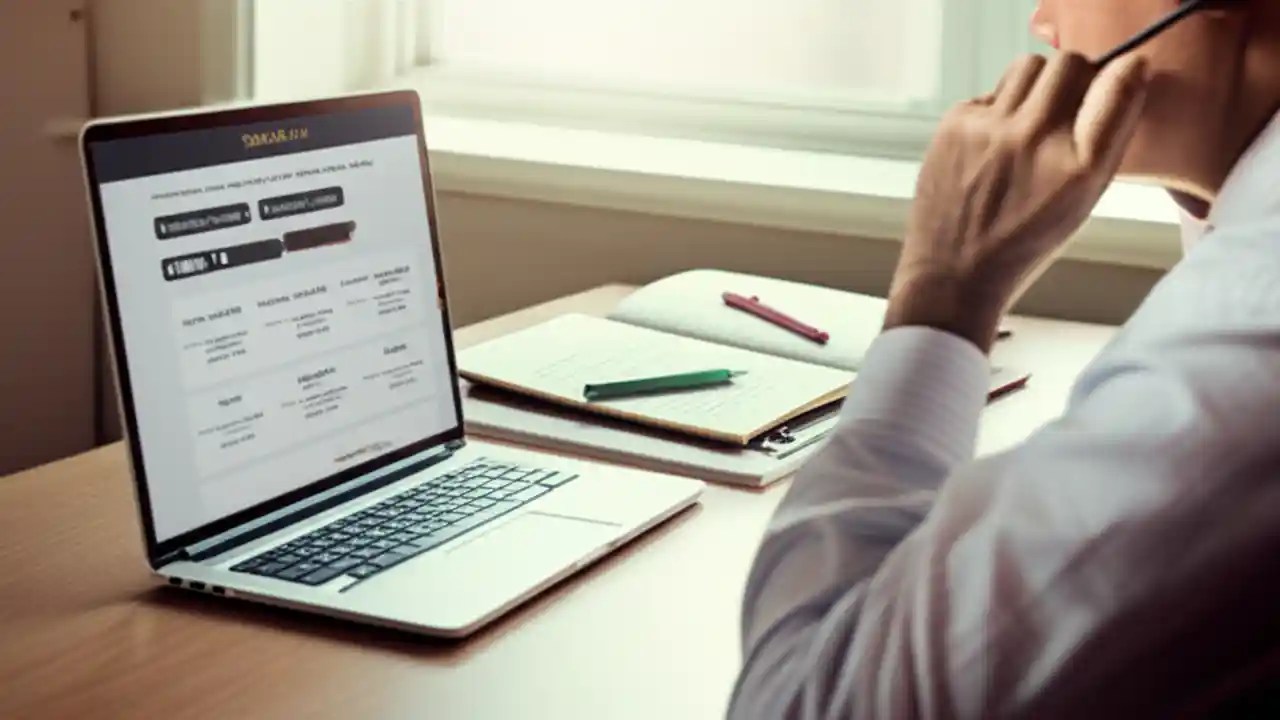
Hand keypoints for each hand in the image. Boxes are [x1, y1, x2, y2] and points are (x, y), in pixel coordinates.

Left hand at [885, 53, 1150, 352]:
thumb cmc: (1022, 245)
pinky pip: (990, 93)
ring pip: (1028, 67)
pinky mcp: (956, 125)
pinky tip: (994, 144)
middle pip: (1069, 63)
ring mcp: (992, 130)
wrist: (953, 275)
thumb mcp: (1083, 204)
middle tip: (1068, 102)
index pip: (1119, 86)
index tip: (1125, 72)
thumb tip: (1122, 79)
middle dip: (1075, 77)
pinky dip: (998, 110)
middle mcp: (1036, 141)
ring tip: (1030, 120)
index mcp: (1081, 168)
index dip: (1126, 71)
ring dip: (1037, 85)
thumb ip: (1104, 144)